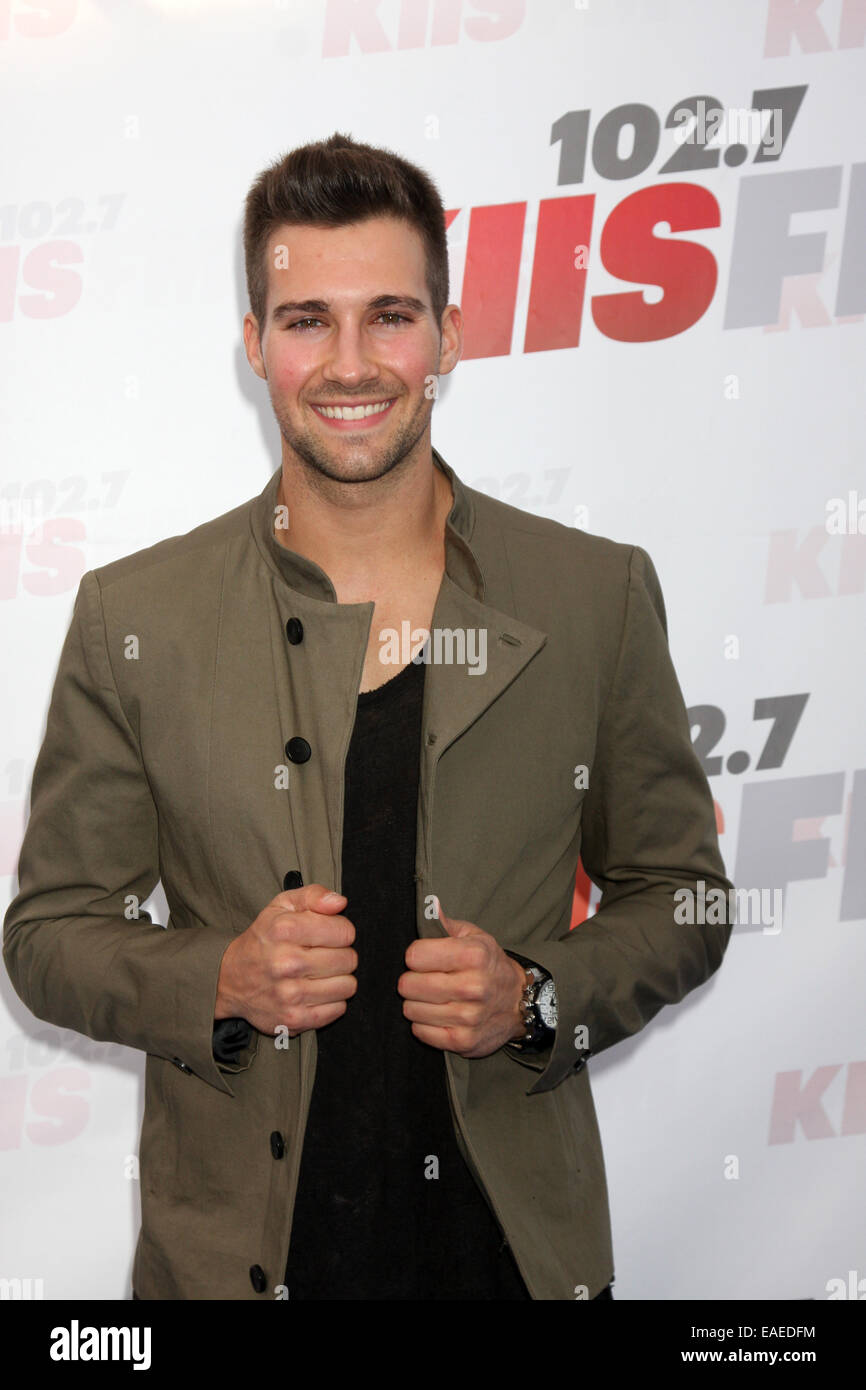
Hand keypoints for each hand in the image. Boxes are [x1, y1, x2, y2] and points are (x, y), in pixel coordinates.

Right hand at [215, 884, 356, 1037]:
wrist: (229, 980)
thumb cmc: (264, 939)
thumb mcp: (282, 906)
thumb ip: (314, 895)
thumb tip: (340, 903)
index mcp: (284, 930)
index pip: (345, 932)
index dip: (341, 931)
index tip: (328, 934)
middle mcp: (286, 963)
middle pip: (349, 959)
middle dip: (341, 954)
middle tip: (322, 955)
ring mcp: (290, 994)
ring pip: (348, 986)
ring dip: (339, 979)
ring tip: (320, 973)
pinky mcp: (294, 1019)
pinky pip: (338, 1009)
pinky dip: (332, 1001)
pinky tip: (315, 991)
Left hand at [397, 900, 526, 1057]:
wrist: (520, 1003)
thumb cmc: (489, 966)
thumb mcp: (475, 936)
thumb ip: (445, 923)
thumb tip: (428, 906)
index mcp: (473, 955)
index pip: (414, 955)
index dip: (416, 956)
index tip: (425, 959)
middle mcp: (472, 986)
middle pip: (408, 985)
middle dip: (412, 981)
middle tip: (427, 980)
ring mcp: (468, 1017)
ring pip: (411, 1010)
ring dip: (418, 1004)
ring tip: (435, 998)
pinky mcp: (463, 1041)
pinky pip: (420, 1032)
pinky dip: (425, 1024)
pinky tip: (439, 1015)